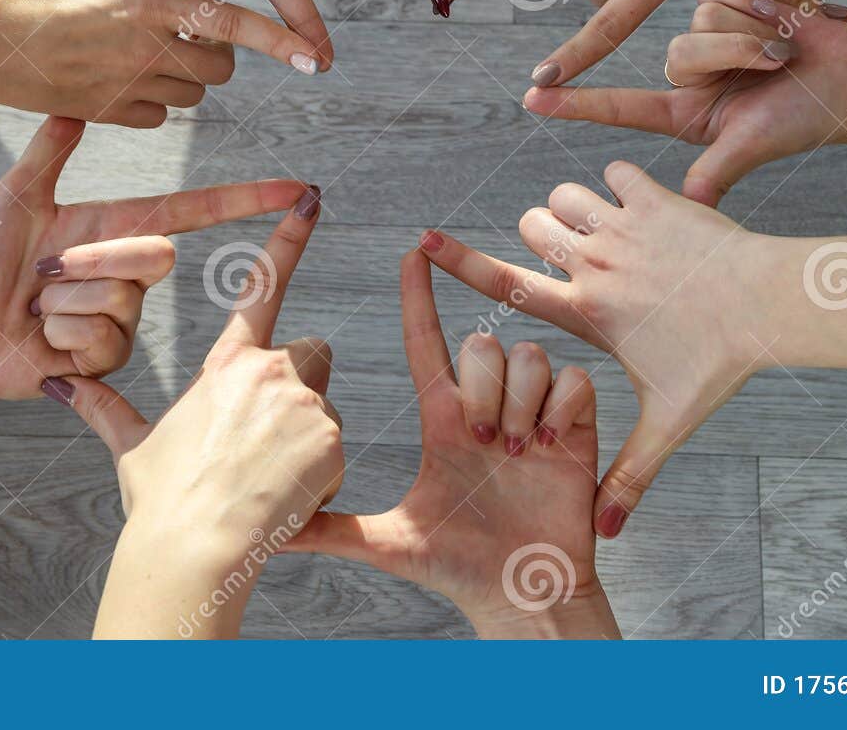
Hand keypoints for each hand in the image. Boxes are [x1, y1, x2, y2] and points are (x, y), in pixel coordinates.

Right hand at [0, 0, 326, 125]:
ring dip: (190, 74)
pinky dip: (158, 99)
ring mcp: (131, 87)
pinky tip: (133, 75)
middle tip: (198, 31)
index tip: (315, 55)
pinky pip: (160, 113)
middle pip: (220, 65)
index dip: (278, 39)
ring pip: (194, 93)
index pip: (230, 24)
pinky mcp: (112, 113)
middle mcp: (148, 52)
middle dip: (221, 51)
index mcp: (148, 6)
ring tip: (163, 48)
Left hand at [0, 114, 309, 402]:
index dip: (246, 200)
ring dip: (64, 302)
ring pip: (122, 301)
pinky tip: (39, 340)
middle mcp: (126, 274)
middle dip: (91, 260)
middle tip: (40, 271)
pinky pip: (103, 342)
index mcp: (115, 228)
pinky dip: (60, 338)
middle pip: (155, 256)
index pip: (193, 211)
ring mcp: (119, 320)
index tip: (297, 187)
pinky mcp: (104, 362)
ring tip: (33, 306)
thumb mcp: (13, 196)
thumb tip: (75, 105)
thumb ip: (50, 150)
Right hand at [63, 194, 344, 637]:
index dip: (288, 238)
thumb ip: (103, 407)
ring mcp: (304, 401)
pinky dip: (319, 474)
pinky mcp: (332, 436)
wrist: (196, 548)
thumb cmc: (163, 502)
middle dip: (300, 385)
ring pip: (325, 406)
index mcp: (226, 364)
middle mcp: (269, 370)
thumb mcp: (133, 448)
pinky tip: (287, 497)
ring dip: (309, 436)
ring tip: (267, 478)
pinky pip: (337, 449)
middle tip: (268, 437)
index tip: (312, 198)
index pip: (261, 287)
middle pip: (312, 353)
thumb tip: (57, 383)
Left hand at [284, 251, 617, 638]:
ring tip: (517, 453)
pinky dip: (561, 410)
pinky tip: (551, 447)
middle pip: (481, 344)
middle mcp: (486, 404)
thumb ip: (331, 528)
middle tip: (484, 445)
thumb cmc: (456, 568)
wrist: (522, 596)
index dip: (419, 294)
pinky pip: (572, 379)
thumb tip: (270, 529)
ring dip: (519, 405)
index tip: (413, 249)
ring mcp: (532, 411)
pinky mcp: (576, 424)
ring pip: (525, 355)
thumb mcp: (388, 541)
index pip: (426, 339)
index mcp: (442, 417)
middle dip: (481, 390)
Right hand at [418, 163, 776, 538]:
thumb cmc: (719, 364)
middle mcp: (595, 263)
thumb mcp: (668, 422)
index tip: (424, 240)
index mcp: (585, 312)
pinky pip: (615, 173)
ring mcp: (624, 226)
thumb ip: (630, 475)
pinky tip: (638, 208)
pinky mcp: (656, 198)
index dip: (457, 262)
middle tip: (569, 263)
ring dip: (574, 211)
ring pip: (565, 194)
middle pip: (530, 226)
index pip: (503, 285)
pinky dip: (618, 185)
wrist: (770, 305)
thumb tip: (603, 534)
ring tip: (600, 236)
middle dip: (539, 240)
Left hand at [526, 0, 846, 204]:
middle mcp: (690, 74)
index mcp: (685, 112)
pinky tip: (783, 21)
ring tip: (782, 51)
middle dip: (732, 57)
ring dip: (750, 34)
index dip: (576, 103)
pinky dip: (759, 6)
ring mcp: (709, 37)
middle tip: (772, 70)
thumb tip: (688, 208)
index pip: (620, 107)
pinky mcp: (731, 3)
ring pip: (699, 21)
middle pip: (676, 53)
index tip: (529, 97)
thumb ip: (717, 172)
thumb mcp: (754, 146)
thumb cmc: (806, 118)